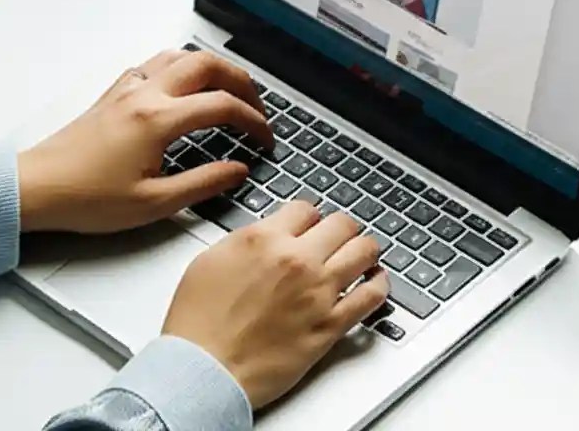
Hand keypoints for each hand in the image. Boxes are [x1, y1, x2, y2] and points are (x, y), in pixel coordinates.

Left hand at [17, 49, 273, 233]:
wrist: (36, 189)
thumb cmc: (85, 198)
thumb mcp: (154, 204)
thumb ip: (203, 183)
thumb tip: (237, 171)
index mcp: (159, 120)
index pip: (223, 106)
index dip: (254, 121)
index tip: (264, 138)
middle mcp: (145, 95)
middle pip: (208, 65)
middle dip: (242, 82)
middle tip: (256, 106)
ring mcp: (127, 90)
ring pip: (181, 56)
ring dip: (212, 67)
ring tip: (228, 89)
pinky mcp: (114, 94)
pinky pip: (154, 64)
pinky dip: (180, 67)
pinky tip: (183, 86)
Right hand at [162, 201, 390, 408]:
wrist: (204, 370)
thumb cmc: (199, 324)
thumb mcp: (211, 261)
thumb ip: (246, 241)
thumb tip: (265, 235)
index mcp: (264, 239)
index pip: (306, 209)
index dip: (309, 218)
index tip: (311, 225)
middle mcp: (296, 260)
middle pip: (342, 224)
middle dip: (341, 229)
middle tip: (340, 238)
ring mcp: (318, 291)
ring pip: (364, 252)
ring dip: (365, 251)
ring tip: (363, 255)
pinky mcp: (330, 324)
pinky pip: (371, 296)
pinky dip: (379, 285)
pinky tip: (376, 282)